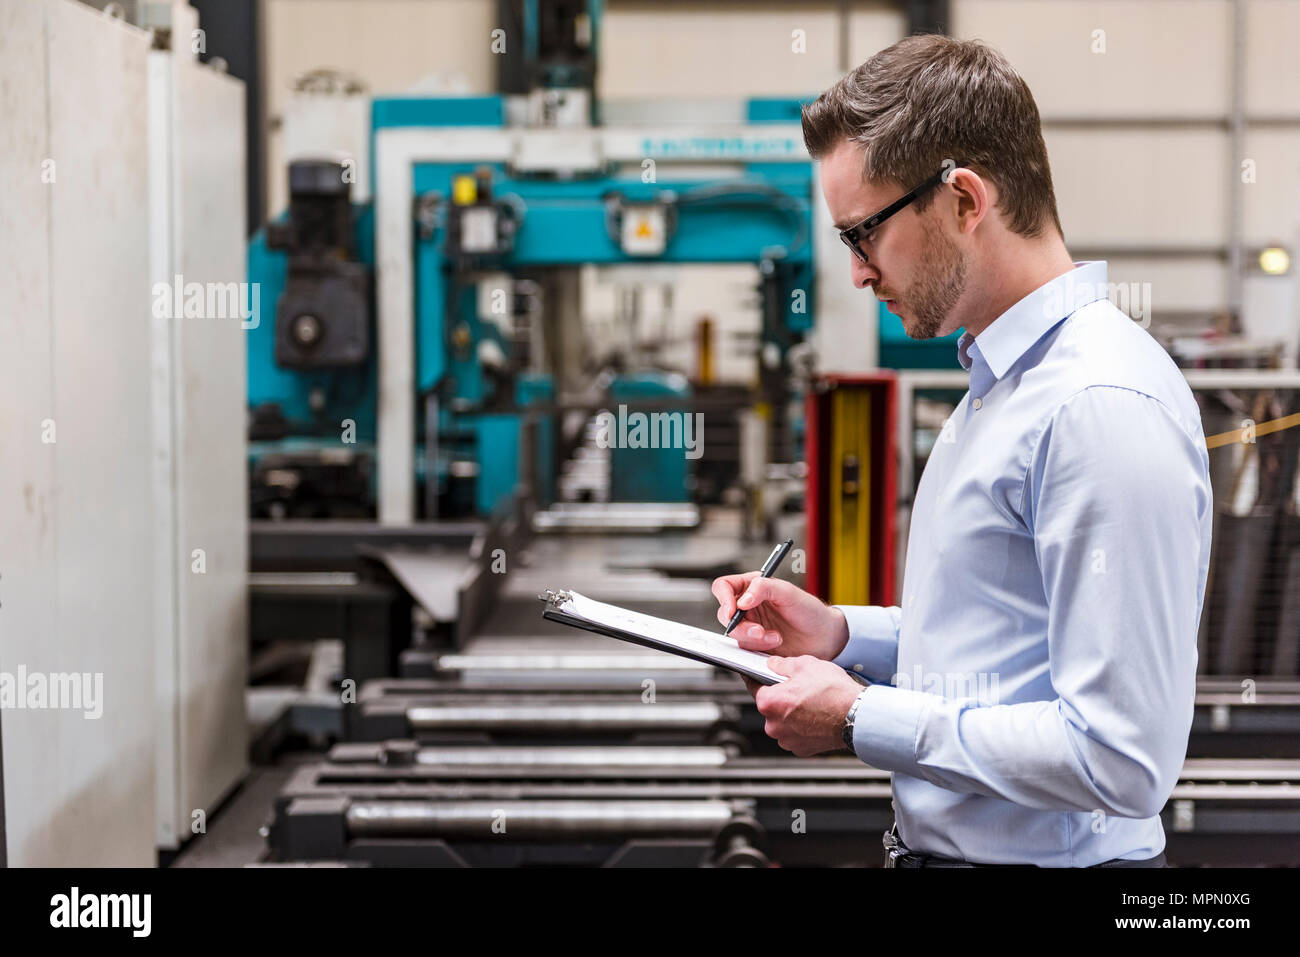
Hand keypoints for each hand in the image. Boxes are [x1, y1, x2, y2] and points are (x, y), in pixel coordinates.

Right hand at [711, 572, 849, 660]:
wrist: (825, 638)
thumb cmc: (810, 611)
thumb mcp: (788, 592)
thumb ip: (763, 588)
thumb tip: (742, 600)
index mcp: (753, 587)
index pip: (724, 587)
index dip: (724, 598)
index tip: (734, 610)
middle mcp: (749, 605)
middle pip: (725, 613)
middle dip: (740, 625)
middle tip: (757, 630)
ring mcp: (751, 625)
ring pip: (734, 633)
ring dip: (753, 637)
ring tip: (774, 637)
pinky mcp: (755, 644)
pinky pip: (744, 647)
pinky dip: (758, 647)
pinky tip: (775, 642)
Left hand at [746, 656, 862, 756]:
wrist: (857, 716)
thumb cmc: (834, 693)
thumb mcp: (805, 665)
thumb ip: (782, 664)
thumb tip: (773, 664)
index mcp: (769, 703)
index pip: (753, 687)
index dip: (758, 678)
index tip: (758, 676)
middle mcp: (773, 725)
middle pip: (770, 706)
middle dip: (781, 697)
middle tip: (799, 688)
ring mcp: (787, 740)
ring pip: (782, 722)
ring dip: (791, 714)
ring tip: (811, 703)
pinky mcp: (801, 749)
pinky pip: (795, 734)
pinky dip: (802, 727)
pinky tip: (816, 716)